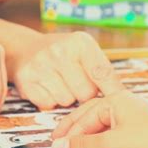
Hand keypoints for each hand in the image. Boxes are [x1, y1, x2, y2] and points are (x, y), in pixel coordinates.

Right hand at [9, 32, 124, 109]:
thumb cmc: (63, 54)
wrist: (25, 49)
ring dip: (67, 98)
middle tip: (77, 84)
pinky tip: (48, 87)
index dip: (111, 92)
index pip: (103, 74)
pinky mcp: (27, 82)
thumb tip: (122, 97)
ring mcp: (41, 67)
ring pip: (67, 101)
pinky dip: (50, 101)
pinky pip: (49, 105)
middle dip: (84, 94)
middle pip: (86, 94)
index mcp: (80, 43)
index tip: (118, 102)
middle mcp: (59, 52)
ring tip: (61, 84)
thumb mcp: (85, 51)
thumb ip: (103, 71)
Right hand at [51, 90, 147, 147]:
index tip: (55, 145)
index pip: (83, 115)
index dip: (68, 132)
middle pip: (92, 120)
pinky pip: (119, 143)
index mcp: (116, 102)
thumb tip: (60, 146)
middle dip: (77, 135)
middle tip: (60, 144)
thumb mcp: (110, 144)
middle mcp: (125, 109)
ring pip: (105, 132)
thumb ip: (82, 145)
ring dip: (94, 144)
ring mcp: (134, 124)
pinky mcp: (142, 140)